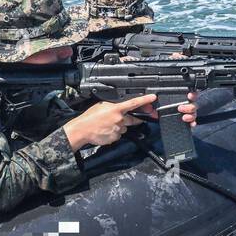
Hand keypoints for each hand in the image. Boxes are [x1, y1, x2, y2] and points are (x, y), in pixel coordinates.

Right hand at [63, 93, 197, 149]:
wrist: (82, 130)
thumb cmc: (89, 117)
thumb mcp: (101, 106)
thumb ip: (113, 106)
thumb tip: (120, 107)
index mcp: (116, 109)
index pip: (134, 103)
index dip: (145, 100)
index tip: (153, 98)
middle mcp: (119, 119)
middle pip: (132, 119)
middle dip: (131, 119)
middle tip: (121, 119)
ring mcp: (118, 129)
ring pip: (124, 128)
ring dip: (119, 126)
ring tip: (107, 126)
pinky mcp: (115, 137)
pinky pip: (118, 135)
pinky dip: (114, 133)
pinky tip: (105, 131)